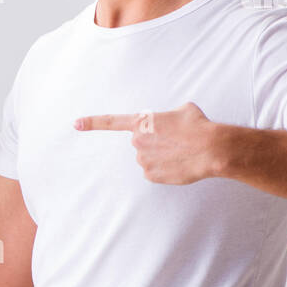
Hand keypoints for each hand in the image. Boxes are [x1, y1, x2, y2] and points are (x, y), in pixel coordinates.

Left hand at [72, 102, 222, 184]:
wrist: (211, 148)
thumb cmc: (199, 126)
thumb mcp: (183, 110)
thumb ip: (167, 117)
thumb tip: (171, 123)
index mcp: (142, 122)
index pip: (111, 121)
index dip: (92, 122)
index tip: (75, 124)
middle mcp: (137, 141)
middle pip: (142, 143)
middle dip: (156, 143)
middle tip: (176, 141)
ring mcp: (142, 160)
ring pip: (149, 158)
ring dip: (162, 156)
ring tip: (181, 152)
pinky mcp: (150, 176)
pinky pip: (155, 171)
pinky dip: (166, 169)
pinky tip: (179, 164)